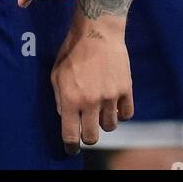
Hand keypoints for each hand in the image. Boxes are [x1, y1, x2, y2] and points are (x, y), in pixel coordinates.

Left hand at [51, 13, 133, 153]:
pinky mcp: (125, 89)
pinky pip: (126, 114)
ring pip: (110, 126)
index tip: (71, 150)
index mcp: (69, 98)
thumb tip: (64, 116)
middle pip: (92, 137)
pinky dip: (121, 113)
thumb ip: (58, 98)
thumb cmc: (72, 51)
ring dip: (104, 122)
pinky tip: (114, 104)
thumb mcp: (56, 73)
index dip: (71, 147)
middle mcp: (89, 101)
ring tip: (100, 110)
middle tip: (86, 130)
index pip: (70, 135)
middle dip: (88, 137)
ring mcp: (110, 96)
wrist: (97, 31)